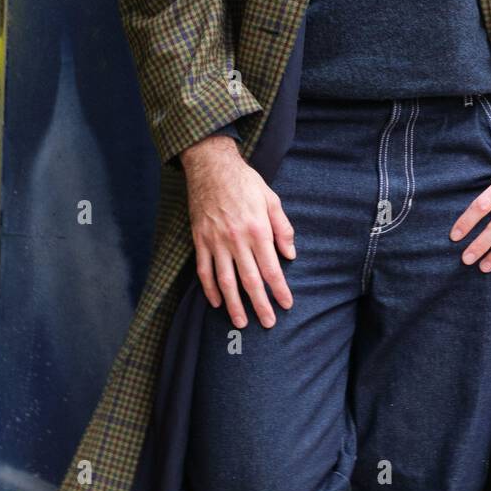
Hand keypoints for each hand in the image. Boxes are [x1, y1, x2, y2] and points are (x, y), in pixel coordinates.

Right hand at [181, 133, 295, 328]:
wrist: (211, 167)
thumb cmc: (245, 182)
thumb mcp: (271, 199)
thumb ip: (282, 228)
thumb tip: (291, 255)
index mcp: (258, 230)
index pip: (271, 268)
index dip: (279, 289)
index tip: (286, 304)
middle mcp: (237, 239)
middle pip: (250, 280)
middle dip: (260, 304)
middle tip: (268, 323)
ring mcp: (216, 242)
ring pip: (225, 281)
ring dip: (234, 304)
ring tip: (241, 322)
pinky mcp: (200, 240)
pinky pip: (204, 270)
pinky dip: (209, 289)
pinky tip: (217, 302)